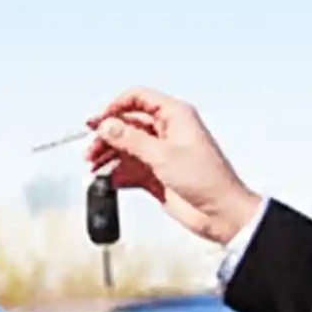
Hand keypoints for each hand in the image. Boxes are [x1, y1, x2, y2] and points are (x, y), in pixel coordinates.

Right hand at [85, 87, 261, 244]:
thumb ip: (130, 138)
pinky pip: (129, 167)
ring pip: (125, 146)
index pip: (139, 99)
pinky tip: (108, 178)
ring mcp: (161, 153)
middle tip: (92, 149)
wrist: (220, 213)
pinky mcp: (156, 173)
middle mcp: (167, 131)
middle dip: (107, 136)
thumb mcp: (163, 155)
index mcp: (175, 116)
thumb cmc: (206, 180)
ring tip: (94, 165)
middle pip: (127, 124)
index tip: (100, 122)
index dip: (116, 107)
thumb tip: (106, 125)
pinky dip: (116, 172)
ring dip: (108, 154)